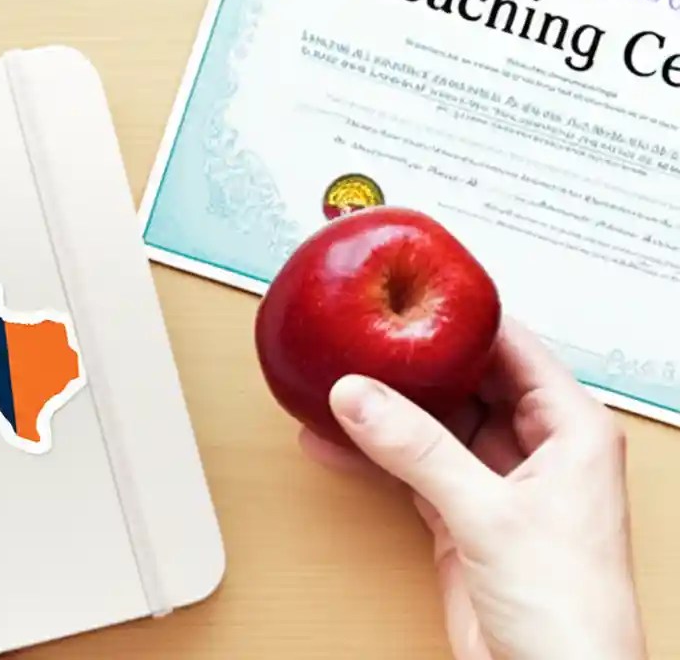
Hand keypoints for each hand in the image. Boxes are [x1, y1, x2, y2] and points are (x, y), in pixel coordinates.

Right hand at [301, 317, 647, 659]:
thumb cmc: (574, 614)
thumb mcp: (491, 514)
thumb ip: (419, 450)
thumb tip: (360, 396)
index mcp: (571, 430)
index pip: (512, 348)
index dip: (462, 318)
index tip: (413, 295)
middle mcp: (536, 449)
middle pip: (465, 382)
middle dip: (412, 363)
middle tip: (361, 336)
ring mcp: (496, 483)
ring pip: (433, 426)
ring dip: (386, 410)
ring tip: (334, 382)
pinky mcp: (462, 517)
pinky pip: (410, 468)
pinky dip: (374, 455)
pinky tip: (335, 439)